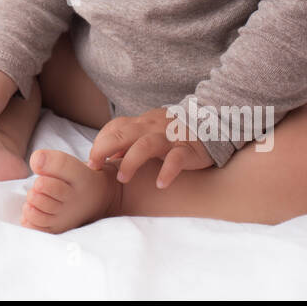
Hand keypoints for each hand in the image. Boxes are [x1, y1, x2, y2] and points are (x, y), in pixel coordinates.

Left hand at [86, 106, 214, 188]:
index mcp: (142, 123)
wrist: (214, 121)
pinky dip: (167, 171)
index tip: (91, 162)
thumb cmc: (176, 131)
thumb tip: (107, 157)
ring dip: (131, 162)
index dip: (99, 143)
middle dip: (104, 149)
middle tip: (95, 167)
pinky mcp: (189, 149)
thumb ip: (129, 140)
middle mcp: (153, 128)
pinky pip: (176, 159)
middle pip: (123, 133)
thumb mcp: (150, 131)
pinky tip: (160, 184)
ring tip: (122, 179)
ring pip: (146, 145)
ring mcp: (170, 137)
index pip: (114, 127)